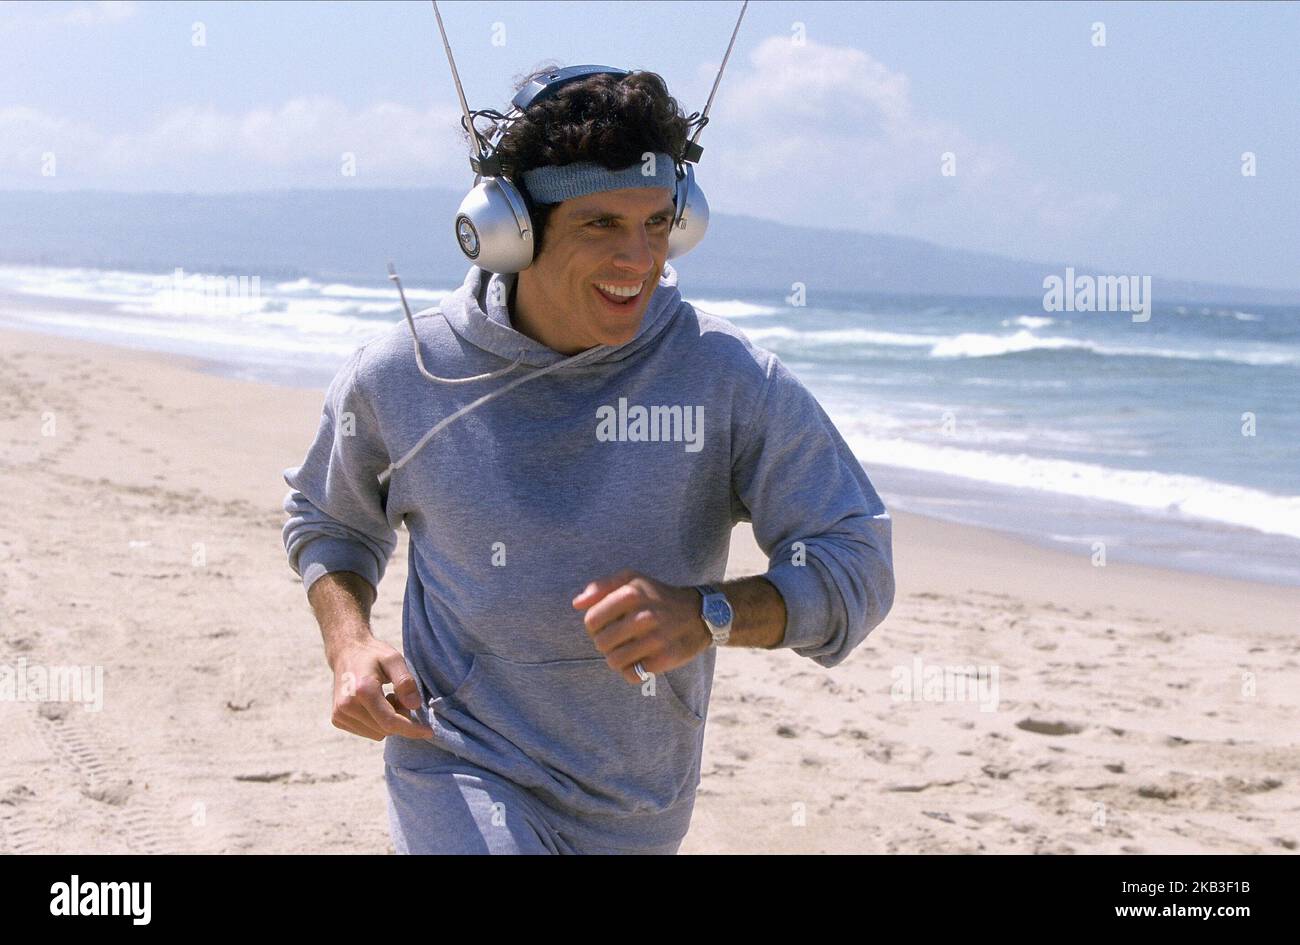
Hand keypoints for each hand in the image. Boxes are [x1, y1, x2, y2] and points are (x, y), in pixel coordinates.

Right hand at [329, 636, 433, 741]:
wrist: (346, 653)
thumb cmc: (374, 655)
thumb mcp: (394, 660)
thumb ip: (405, 681)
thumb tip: (414, 706)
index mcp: (363, 690)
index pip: (390, 721)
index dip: (412, 729)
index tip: (429, 732)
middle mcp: (347, 705)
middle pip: (386, 729)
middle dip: (401, 718)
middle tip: (400, 695)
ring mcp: (340, 714)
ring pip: (378, 734)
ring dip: (389, 721)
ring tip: (386, 697)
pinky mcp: (338, 719)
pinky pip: (368, 732)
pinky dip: (377, 722)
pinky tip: (375, 704)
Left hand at [572, 568, 711, 684]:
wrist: (699, 614)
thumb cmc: (658, 597)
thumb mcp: (632, 580)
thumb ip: (601, 587)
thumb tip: (576, 604)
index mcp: (632, 593)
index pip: (591, 621)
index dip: (594, 626)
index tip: (608, 624)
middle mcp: (644, 615)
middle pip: (601, 643)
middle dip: (606, 643)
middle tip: (619, 639)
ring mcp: (656, 638)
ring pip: (614, 661)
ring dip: (617, 659)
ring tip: (628, 651)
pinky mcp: (665, 658)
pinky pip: (632, 674)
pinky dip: (632, 671)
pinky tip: (640, 661)